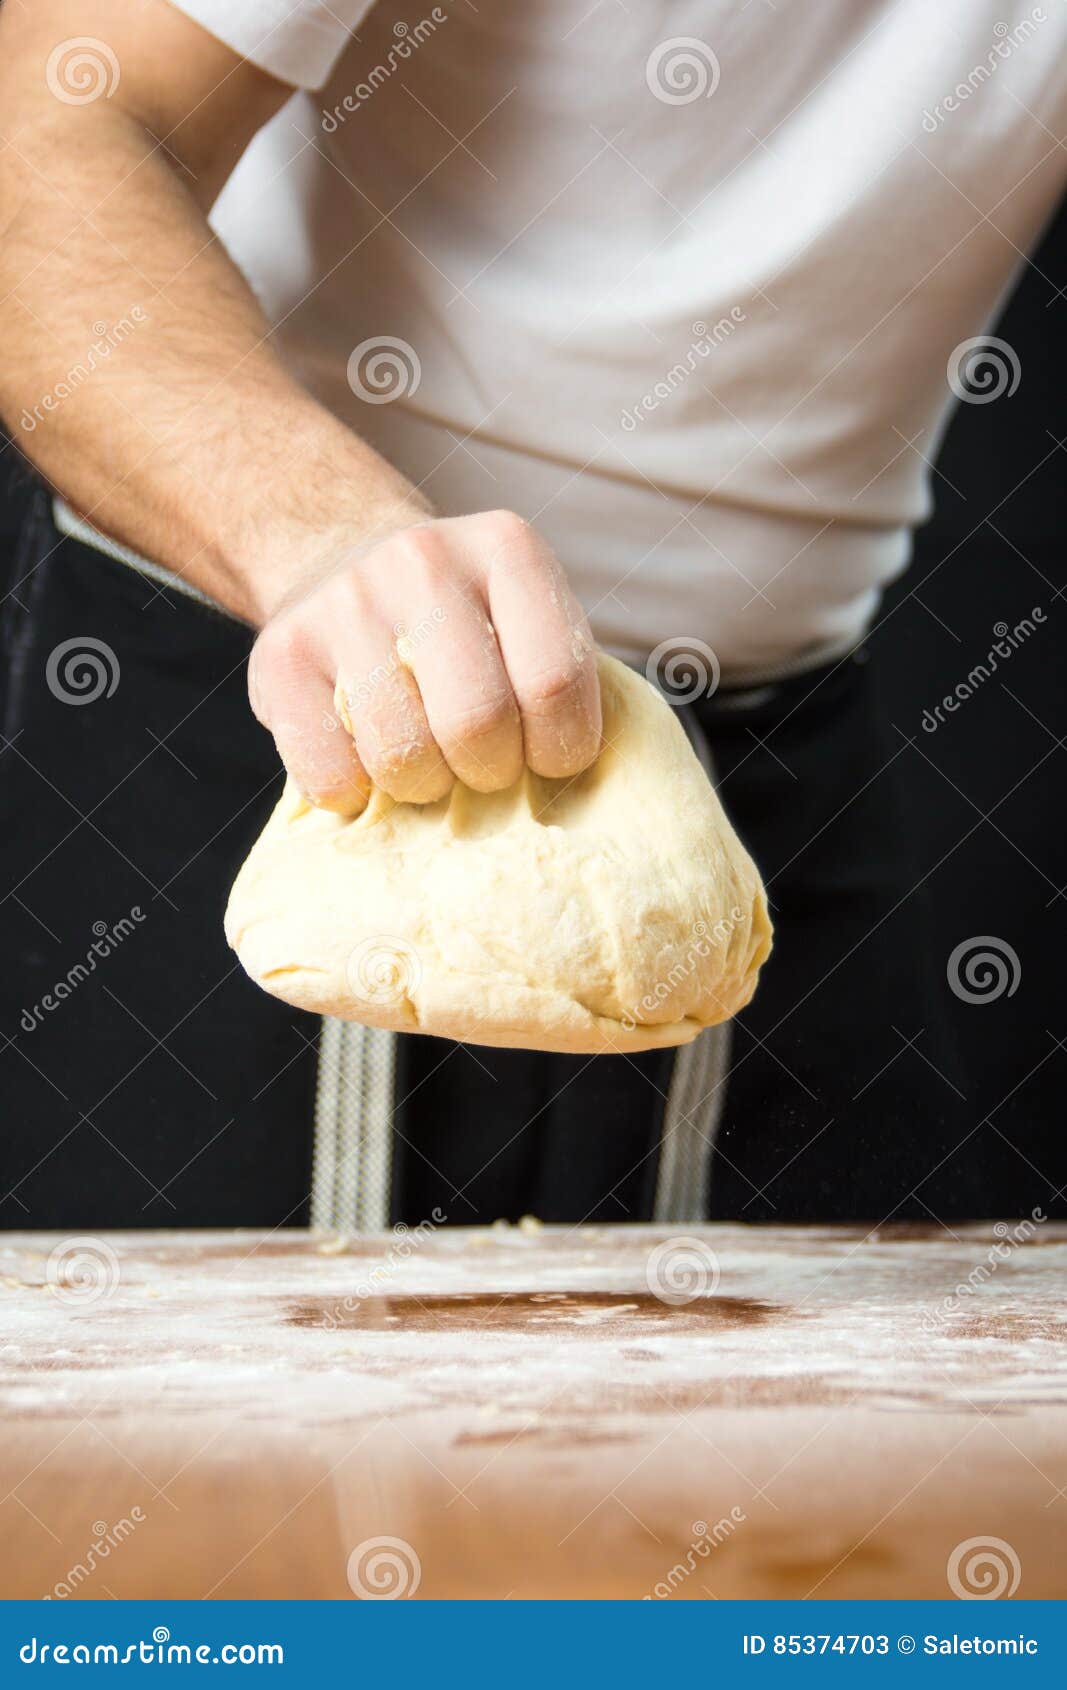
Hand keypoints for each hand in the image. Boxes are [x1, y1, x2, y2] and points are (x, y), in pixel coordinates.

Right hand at [248, 510, 602, 812]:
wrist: (341, 559)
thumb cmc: (462, 624)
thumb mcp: (526, 618)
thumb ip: (559, 680)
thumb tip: (585, 794)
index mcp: (507, 548)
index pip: (556, 681)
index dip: (560, 750)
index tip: (546, 761)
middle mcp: (422, 558)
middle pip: (478, 721)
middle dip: (489, 772)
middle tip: (481, 767)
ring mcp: (344, 600)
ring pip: (402, 755)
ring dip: (423, 786)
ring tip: (425, 762)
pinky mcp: (278, 652)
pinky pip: (329, 774)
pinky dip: (353, 794)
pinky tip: (364, 761)